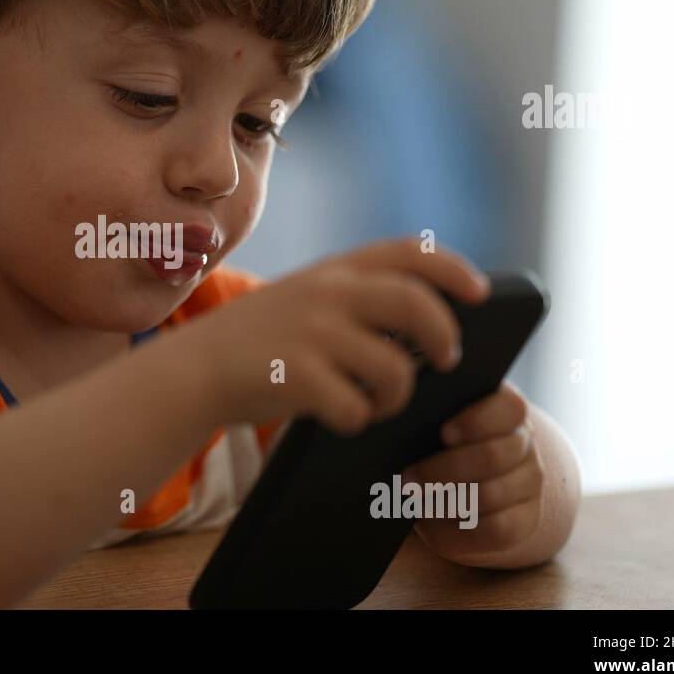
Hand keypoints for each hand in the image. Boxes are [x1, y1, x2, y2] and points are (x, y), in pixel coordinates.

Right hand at [175, 237, 490, 433]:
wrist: (193, 370)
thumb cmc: (261, 341)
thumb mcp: (304, 297)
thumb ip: (353, 295)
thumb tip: (431, 324)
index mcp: (333, 270)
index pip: (409, 253)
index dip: (453, 269)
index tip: (480, 293)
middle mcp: (326, 293)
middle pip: (416, 305)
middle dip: (443, 337)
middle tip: (446, 361)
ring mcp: (311, 335)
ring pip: (394, 370)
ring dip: (397, 395)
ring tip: (381, 402)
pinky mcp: (295, 377)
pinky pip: (356, 408)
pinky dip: (359, 420)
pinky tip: (344, 417)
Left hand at [403, 382, 544, 560]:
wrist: (456, 483)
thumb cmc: (435, 443)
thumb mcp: (432, 425)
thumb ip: (426, 420)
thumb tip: (400, 432)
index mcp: (505, 409)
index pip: (509, 408)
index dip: (477, 421)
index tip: (443, 434)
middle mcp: (523, 443)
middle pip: (493, 456)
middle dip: (443, 470)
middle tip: (407, 479)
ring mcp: (528, 482)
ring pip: (491, 495)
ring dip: (445, 502)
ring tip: (414, 502)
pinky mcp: (525, 520)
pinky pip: (498, 530)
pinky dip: (460, 531)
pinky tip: (430, 525)